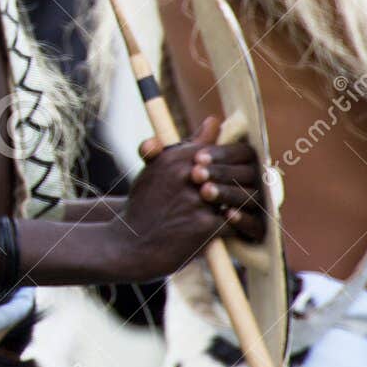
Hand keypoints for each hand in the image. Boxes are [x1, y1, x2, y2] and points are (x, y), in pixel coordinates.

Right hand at [115, 117, 263, 279]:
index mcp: (174, 158)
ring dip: (234, 204)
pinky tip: (225, 227)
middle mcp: (186, 176)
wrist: (131, 245)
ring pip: (234, 196)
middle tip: (231, 196)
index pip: (215, 152)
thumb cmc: (145, 205)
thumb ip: (187, 146)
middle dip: (232, 185)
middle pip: (228, 174)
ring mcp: (197, 201)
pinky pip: (232, 221)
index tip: (221, 177)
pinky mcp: (205, 226)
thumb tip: (214, 122)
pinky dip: (231, 225)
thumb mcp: (157, 170)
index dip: (222, 165)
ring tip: (228, 209)